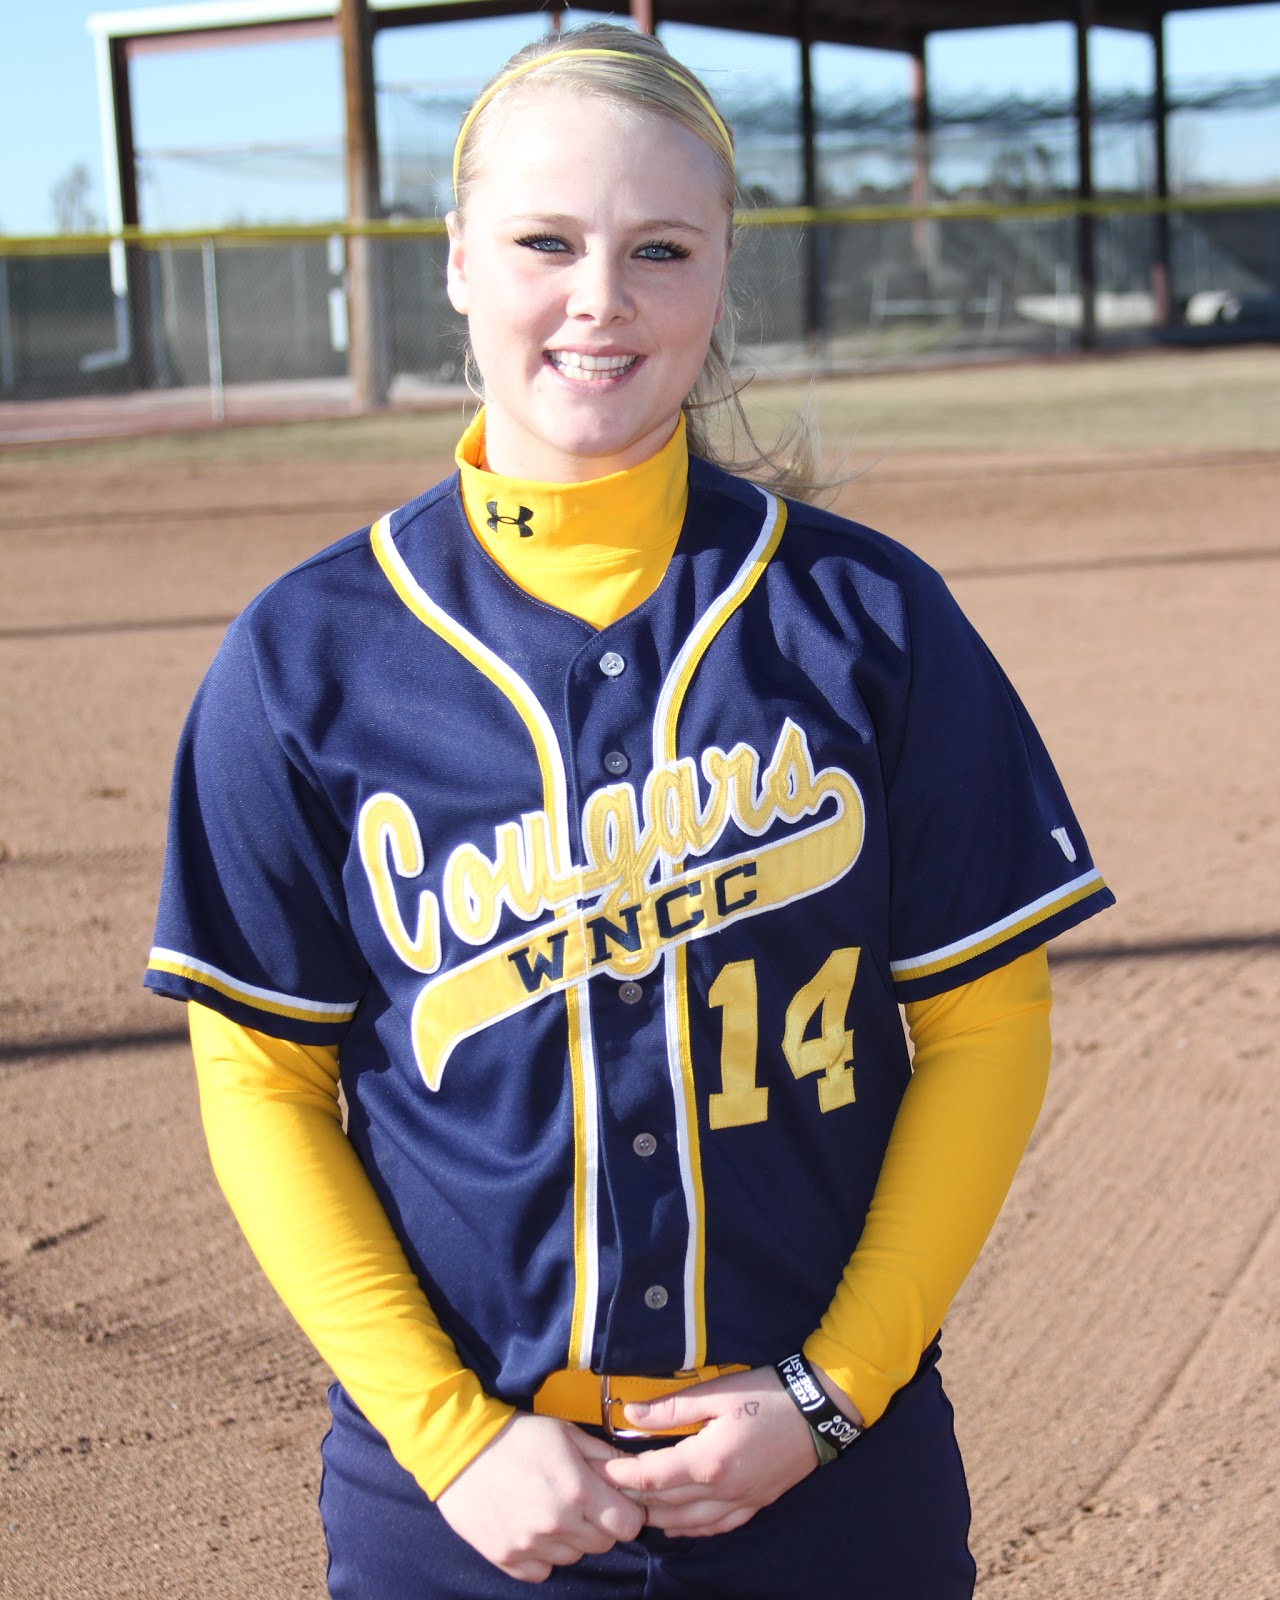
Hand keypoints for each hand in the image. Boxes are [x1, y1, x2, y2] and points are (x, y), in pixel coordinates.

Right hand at [436, 1413, 645, 1581]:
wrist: (460, 1450)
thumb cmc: (516, 1436)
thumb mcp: (566, 1433)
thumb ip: (604, 1456)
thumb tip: (632, 1470)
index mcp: (579, 1490)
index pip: (629, 1525)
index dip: (627, 1512)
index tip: (614, 1501)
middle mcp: (559, 1524)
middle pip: (603, 1544)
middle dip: (599, 1523)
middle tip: (579, 1500)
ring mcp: (532, 1546)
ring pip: (573, 1557)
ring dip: (569, 1538)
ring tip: (550, 1508)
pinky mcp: (508, 1559)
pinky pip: (542, 1570)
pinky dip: (542, 1554)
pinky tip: (531, 1526)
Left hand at [600, 1365, 832, 1537]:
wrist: (820, 1410)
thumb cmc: (768, 1394)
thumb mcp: (718, 1391)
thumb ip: (673, 1407)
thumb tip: (632, 1414)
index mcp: (708, 1461)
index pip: (652, 1477)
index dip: (622, 1475)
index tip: (600, 1469)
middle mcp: (721, 1491)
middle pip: (664, 1504)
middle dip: (632, 1498)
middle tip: (607, 1488)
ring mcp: (739, 1503)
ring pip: (686, 1523)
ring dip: (656, 1516)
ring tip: (632, 1505)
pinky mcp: (754, 1505)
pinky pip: (714, 1528)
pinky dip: (688, 1528)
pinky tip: (675, 1523)